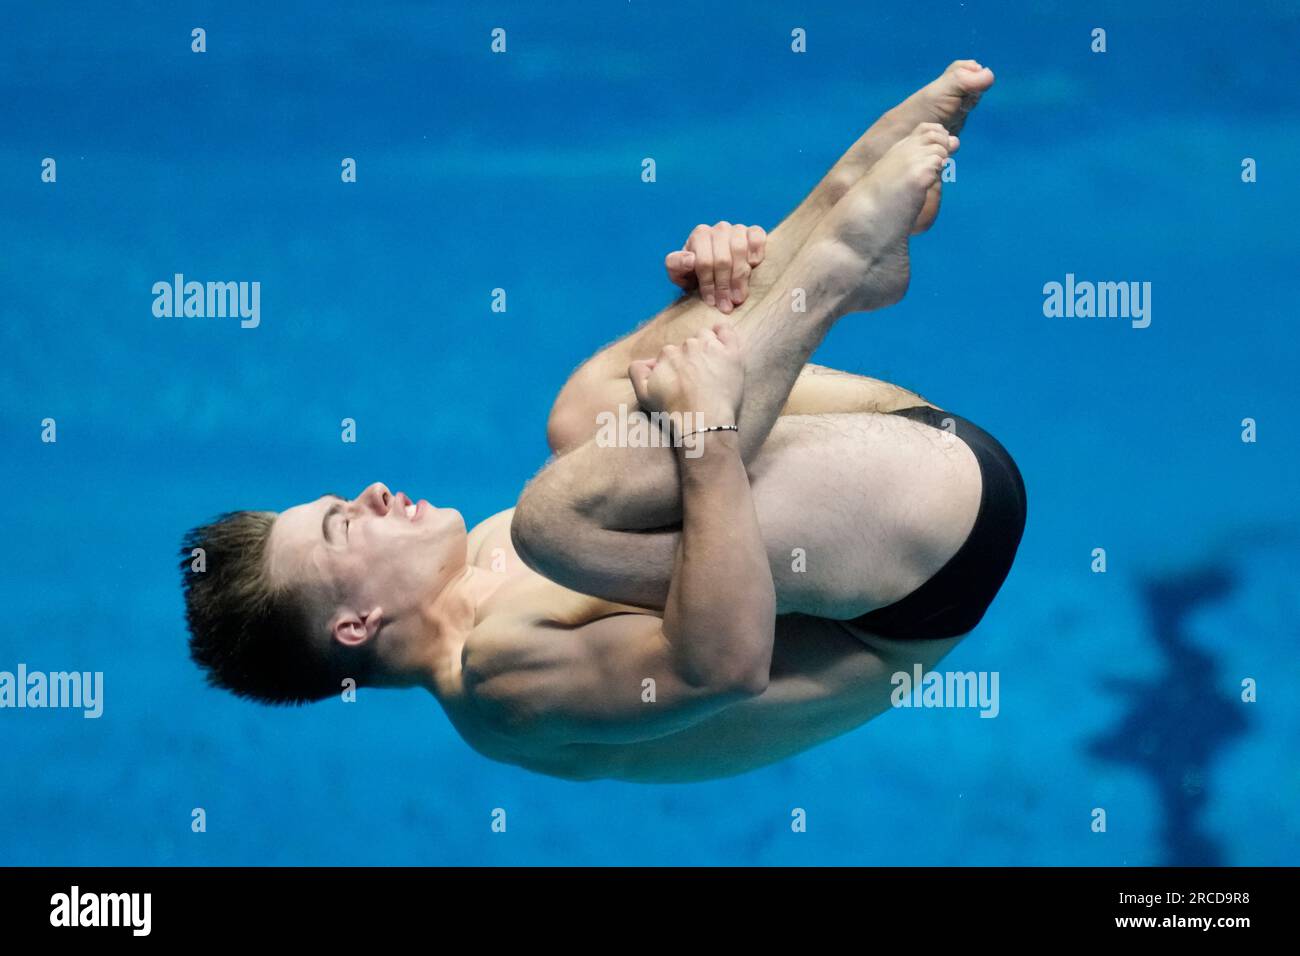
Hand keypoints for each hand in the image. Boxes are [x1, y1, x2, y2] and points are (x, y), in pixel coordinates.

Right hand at [628, 323, 743, 426]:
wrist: (702, 422)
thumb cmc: (674, 411)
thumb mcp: (643, 394)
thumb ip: (637, 372)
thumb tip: (645, 361)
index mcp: (667, 353)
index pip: (671, 352)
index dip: (676, 365)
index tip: (682, 379)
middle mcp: (688, 346)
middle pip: (689, 344)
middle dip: (691, 356)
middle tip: (697, 377)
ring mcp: (711, 347)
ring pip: (706, 336)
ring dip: (706, 345)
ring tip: (710, 363)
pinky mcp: (730, 353)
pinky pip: (726, 331)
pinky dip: (723, 331)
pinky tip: (721, 336)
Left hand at [665, 222, 766, 313]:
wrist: (714, 272)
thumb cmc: (695, 273)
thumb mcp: (679, 273)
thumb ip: (676, 264)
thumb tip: (690, 260)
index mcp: (699, 235)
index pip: (704, 261)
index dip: (707, 284)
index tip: (711, 302)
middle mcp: (719, 229)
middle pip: (723, 259)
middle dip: (723, 286)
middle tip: (726, 306)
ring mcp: (737, 229)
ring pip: (739, 250)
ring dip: (740, 278)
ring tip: (738, 297)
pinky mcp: (754, 232)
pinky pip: (757, 237)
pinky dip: (756, 251)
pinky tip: (753, 266)